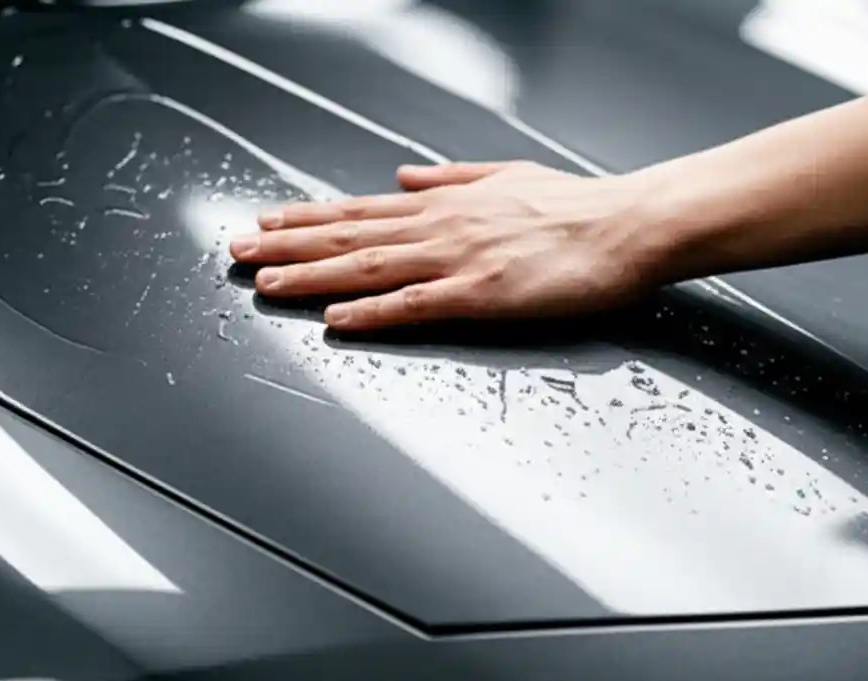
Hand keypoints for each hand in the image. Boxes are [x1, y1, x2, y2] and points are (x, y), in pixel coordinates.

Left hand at [229, 161, 666, 330]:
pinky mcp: (481, 294)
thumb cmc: (578, 206)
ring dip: (312, 276)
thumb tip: (406, 174)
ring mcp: (458, 259)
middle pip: (350, 236)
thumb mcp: (506, 175)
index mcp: (448, 203)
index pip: (362, 210)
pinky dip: (371, 311)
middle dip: (288, 245)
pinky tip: (336, 319)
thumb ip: (452, 177)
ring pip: (369, 268)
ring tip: (266, 284)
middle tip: (238, 252)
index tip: (267, 222)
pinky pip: (415, 305)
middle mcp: (442, 227)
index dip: (308, 218)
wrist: (628, 225)